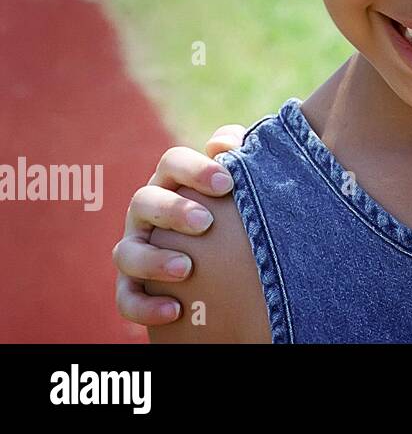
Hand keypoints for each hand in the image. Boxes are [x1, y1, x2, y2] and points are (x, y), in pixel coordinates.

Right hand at [112, 126, 245, 324]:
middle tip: (205, 222)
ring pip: (127, 251)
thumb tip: (227, 143)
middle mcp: (147, 212)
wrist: (223, 264)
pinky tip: (174, 310)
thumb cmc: (233, 211)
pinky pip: (127, 298)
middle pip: (144, 201)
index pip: (173, 162)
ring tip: (185, 268)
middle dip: (173, 210)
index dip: (195, 169)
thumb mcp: (241, 184)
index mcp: (173, 182)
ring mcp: (135, 248)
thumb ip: (240, 155)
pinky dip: (145, 305)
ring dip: (154, 259)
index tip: (227, 183)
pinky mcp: (132, 286)